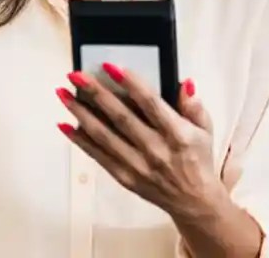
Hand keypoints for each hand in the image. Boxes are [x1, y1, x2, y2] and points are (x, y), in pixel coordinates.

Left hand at [57, 63, 225, 221]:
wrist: (193, 202)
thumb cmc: (198, 159)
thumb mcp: (205, 129)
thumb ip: (194, 105)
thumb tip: (184, 82)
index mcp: (177, 134)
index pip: (151, 104)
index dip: (130, 84)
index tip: (110, 66)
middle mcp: (155, 150)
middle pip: (121, 117)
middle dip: (96, 93)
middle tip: (76, 75)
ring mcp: (138, 165)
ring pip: (104, 135)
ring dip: (80, 113)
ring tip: (63, 94)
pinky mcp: (124, 177)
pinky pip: (98, 156)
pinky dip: (80, 140)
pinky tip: (64, 125)